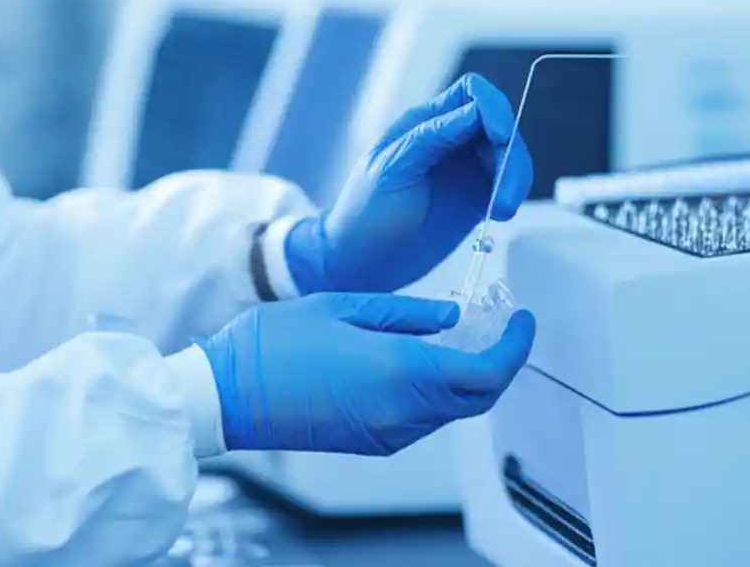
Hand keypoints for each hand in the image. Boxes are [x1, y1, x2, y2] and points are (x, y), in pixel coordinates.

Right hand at [200, 292, 535, 454]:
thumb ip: (408, 313)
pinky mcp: (372, 442)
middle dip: (498, 363)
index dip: (515, 347)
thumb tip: (451, 317)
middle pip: (478, 396)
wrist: (227, 397)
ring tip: (460, 336)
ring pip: (452, 409)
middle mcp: (403, 411)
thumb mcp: (345, 307)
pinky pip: (423, 418)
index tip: (522, 321)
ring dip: (467, 377)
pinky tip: (423, 361)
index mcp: (402, 372)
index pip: (488, 371)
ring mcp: (389, 432)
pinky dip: (438, 391)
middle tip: (499, 327)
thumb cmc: (274, 346)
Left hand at [286, 73, 533, 293]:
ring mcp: (465, 170)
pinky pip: (507, 185)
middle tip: (504, 191)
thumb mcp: (392, 169)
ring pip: (509, 155)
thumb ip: (431, 137)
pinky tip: (500, 214)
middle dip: (510, 152)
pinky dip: (512, 195)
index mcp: (424, 124)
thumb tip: (473, 111)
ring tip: (502, 210)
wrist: (360, 264)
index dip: (493, 107)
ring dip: (516, 178)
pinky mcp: (475, 199)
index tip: (501, 136)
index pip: (471, 94)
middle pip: (499, 124)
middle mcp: (450, 140)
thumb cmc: (363, 214)